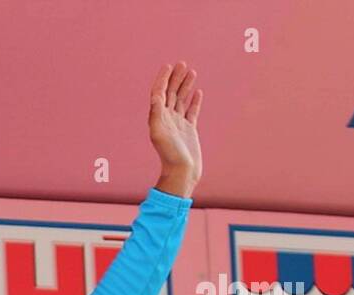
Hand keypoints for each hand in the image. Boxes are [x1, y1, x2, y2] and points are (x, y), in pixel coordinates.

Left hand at [148, 61, 201, 196]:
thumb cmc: (169, 155)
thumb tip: (156, 96)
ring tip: (191, 72)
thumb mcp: (159, 133)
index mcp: (158, 118)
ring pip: (181, 100)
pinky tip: (198, 92)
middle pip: (170, 93)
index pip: (159, 93)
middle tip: (182, 64)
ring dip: (185, 86)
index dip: (163, 79)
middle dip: (175, 78)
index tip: (168, 66)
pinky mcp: (189, 130)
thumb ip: (156, 114)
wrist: (181, 172)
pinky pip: (191, 111)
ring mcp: (178, 124)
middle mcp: (167, 120)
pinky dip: (194, 101)